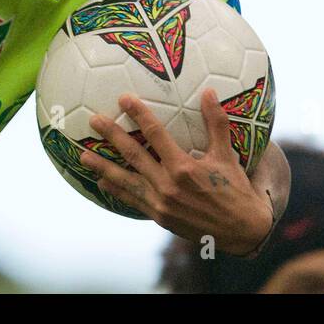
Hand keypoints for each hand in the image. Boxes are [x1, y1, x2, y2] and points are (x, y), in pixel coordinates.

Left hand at [79, 88, 279, 255]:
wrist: (241, 231)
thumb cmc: (235, 190)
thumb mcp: (227, 155)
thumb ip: (217, 123)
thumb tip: (209, 92)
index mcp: (184, 167)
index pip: (155, 134)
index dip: (139, 114)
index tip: (124, 99)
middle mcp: (168, 185)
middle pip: (133, 155)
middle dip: (112, 136)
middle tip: (93, 120)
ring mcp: (160, 203)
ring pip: (125, 180)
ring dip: (103, 167)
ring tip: (83, 156)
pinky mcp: (159, 217)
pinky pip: (132, 200)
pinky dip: (116, 190)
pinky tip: (102, 181)